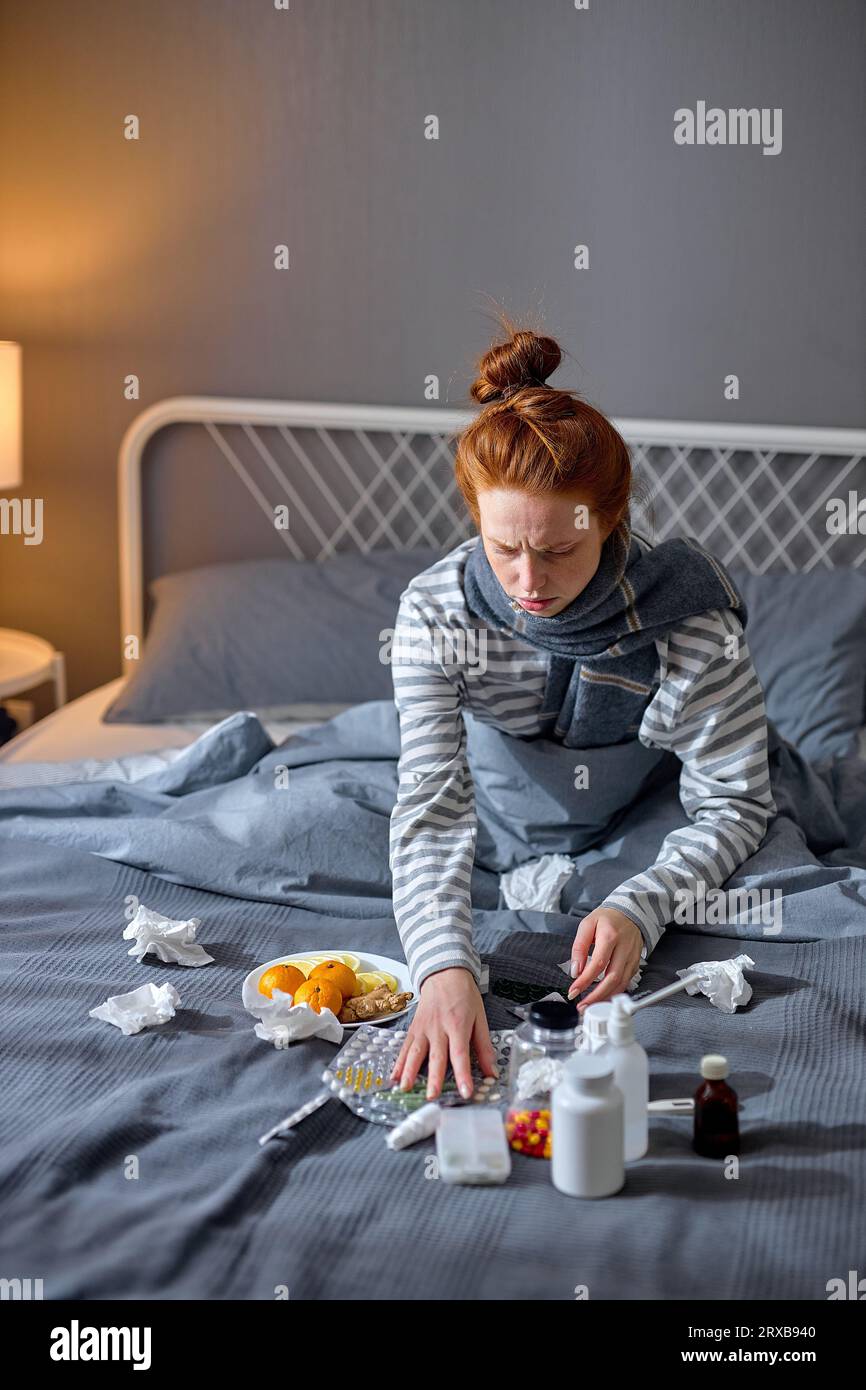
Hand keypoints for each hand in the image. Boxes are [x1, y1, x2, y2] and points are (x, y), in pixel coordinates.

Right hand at [389, 967, 497, 1099]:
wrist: (444, 973)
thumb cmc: (464, 995)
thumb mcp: (480, 1017)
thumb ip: (484, 1046)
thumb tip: (492, 1072)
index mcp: (458, 1025)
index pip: (461, 1054)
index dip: (463, 1074)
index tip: (465, 1092)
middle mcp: (438, 1028)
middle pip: (436, 1056)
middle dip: (434, 1078)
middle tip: (432, 1097)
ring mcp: (423, 1028)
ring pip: (415, 1052)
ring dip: (409, 1072)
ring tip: (405, 1089)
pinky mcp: (413, 1028)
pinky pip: (405, 1047)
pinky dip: (399, 1062)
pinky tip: (394, 1076)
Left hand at [567, 907, 643, 1009]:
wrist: (630, 912)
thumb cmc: (606, 919)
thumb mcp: (587, 925)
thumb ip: (579, 947)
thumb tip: (576, 970)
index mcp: (610, 936)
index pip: (598, 963)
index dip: (585, 980)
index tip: (573, 991)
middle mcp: (624, 948)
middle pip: (613, 978)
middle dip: (597, 996)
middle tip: (583, 1006)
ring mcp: (632, 957)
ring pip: (622, 983)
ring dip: (606, 998)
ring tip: (591, 1006)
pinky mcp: (636, 963)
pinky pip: (627, 982)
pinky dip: (615, 992)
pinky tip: (604, 997)